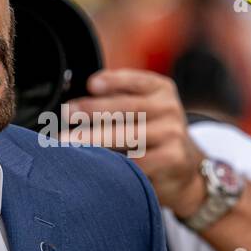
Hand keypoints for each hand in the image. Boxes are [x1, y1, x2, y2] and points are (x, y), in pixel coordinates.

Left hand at [67, 70, 206, 218]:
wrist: (185, 170)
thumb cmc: (151, 135)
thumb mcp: (145, 109)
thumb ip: (118, 100)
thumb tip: (75, 102)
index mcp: (161, 89)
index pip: (135, 80)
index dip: (112, 81)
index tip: (90, 85)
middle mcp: (169, 108)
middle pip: (126, 108)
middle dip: (92, 110)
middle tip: (66, 113)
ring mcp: (172, 133)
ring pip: (126, 136)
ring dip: (93, 139)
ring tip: (66, 141)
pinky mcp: (171, 159)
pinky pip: (134, 162)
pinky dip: (109, 163)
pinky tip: (90, 162)